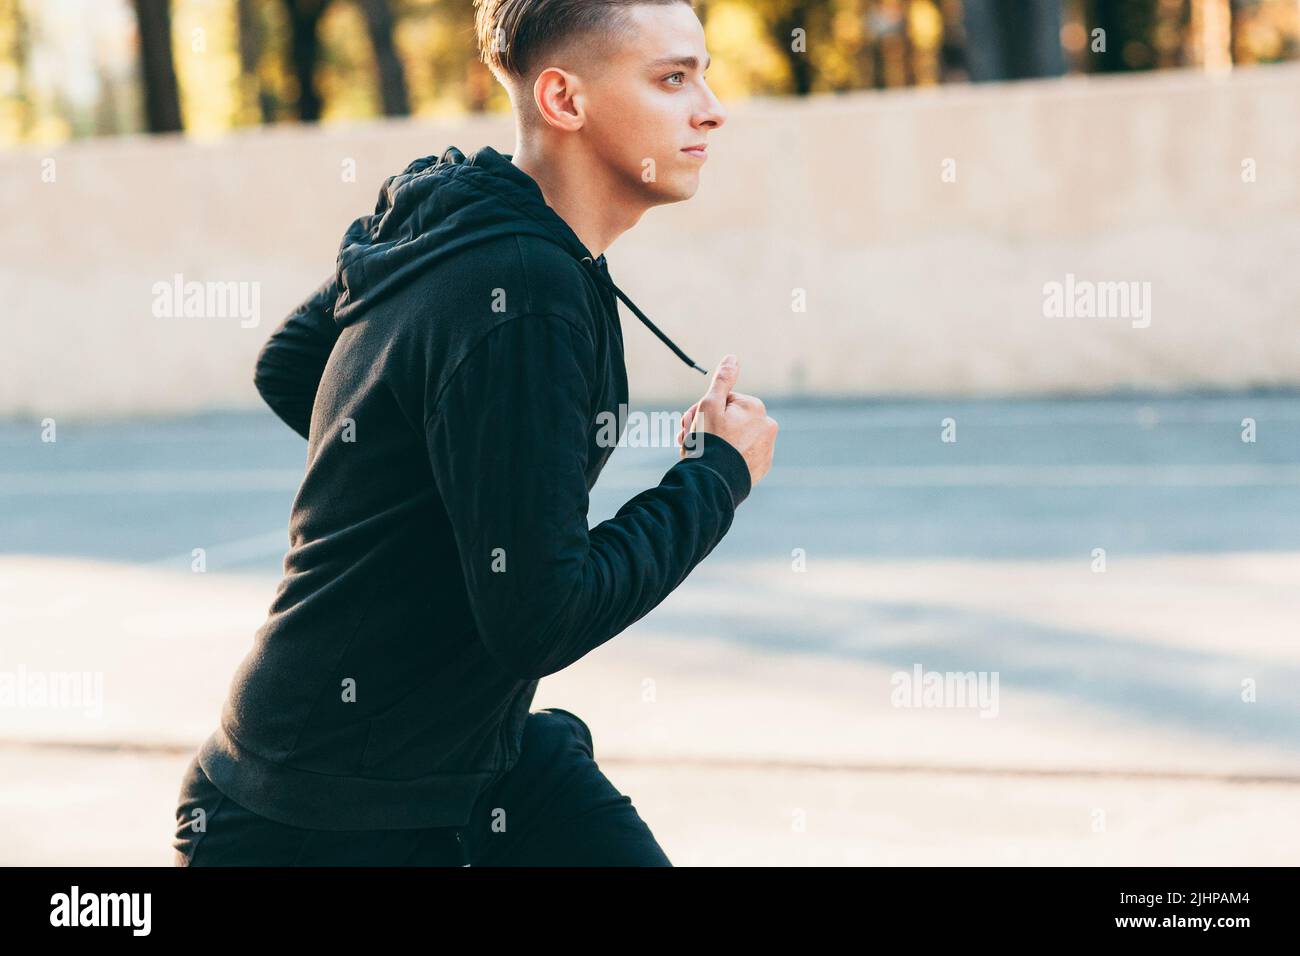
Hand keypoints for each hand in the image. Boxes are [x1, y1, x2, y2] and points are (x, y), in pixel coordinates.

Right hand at [676, 354, 776, 487]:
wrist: (713, 483)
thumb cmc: (709, 442)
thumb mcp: (709, 405)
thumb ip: (722, 380)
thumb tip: (732, 358)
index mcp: (755, 408)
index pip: (723, 401)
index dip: (702, 411)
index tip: (690, 423)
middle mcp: (766, 426)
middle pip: (729, 420)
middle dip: (707, 427)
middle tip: (687, 440)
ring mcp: (766, 448)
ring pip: (734, 438)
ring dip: (717, 442)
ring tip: (699, 453)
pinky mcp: (761, 467)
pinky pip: (741, 456)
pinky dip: (728, 458)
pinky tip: (714, 464)